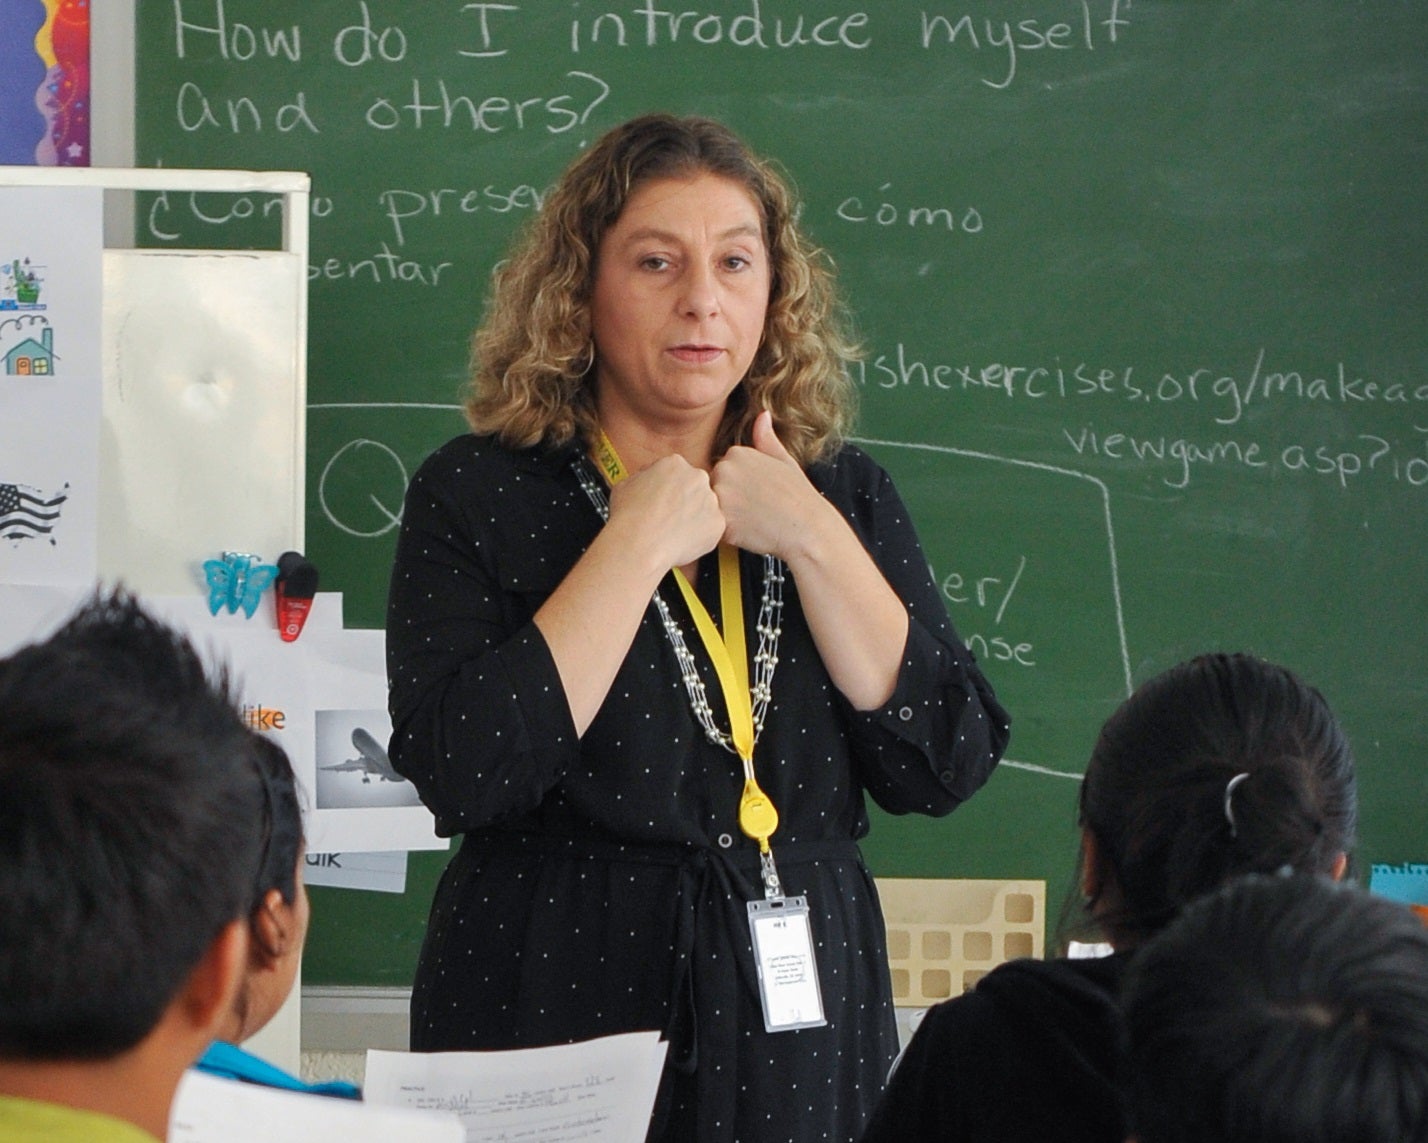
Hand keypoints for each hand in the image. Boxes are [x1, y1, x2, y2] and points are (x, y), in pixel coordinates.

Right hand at [607, 453, 724, 572]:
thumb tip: (647, 478)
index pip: (677, 473)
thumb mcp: (626, 483)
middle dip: (685, 501)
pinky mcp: (718, 524)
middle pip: (695, 488)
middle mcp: (697, 477)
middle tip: (670, 517)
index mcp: (675, 464)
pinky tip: (682, 541)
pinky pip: (711, 530)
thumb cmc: (628, 517)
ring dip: (694, 518)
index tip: (664, 500)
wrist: (639, 544)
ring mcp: (711, 501)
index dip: (669, 489)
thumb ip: (644, 476)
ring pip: (705, 509)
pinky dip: (700, 537)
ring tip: (674, 532)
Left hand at [711, 410, 831, 560]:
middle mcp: (724, 470)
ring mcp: (721, 496)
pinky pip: (717, 529)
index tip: (759, 493)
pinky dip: (730, 533)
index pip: (725, 471)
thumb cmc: (799, 497)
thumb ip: (766, 439)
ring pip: (714, 509)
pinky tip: (750, 531)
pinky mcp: (721, 522)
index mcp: (736, 453)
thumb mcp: (784, 460)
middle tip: (757, 508)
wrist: (808, 529)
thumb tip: (762, 415)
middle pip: (715, 488)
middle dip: (731, 500)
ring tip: (754, 520)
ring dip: (729, 516)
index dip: (742, 486)